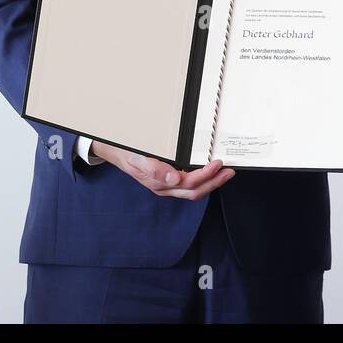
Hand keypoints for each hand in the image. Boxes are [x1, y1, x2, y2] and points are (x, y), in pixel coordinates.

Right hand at [90, 141, 234, 199]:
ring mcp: (166, 185)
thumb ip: (154, 169)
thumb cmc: (126, 152)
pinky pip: (188, 185)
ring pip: (192, 191)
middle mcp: (164, 187)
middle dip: (214, 183)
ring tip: (224, 173)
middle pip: (194, 191)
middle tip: (229, 172)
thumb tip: (174, 179)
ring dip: (211, 183)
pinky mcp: (167, 180)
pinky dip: (202, 179)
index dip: (206, 176)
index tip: (217, 164)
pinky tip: (209, 172)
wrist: (113, 151)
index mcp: (159, 183)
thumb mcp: (138, 158)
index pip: (188, 183)